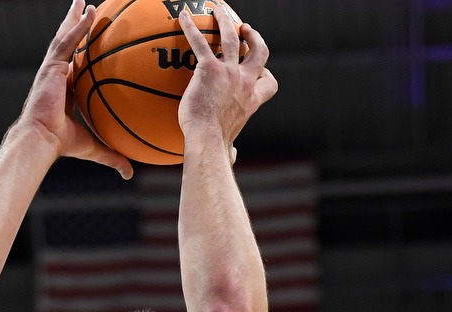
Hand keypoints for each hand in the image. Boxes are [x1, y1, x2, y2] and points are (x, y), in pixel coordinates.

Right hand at [13, 0, 133, 178]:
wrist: (43, 140)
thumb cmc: (62, 144)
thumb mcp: (94, 147)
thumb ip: (112, 155)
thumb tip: (130, 172)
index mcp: (65, 89)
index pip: (76, 65)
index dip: (83, 52)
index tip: (92, 41)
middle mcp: (58, 75)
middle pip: (68, 45)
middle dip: (75, 25)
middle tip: (86, 9)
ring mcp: (52, 69)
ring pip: (65, 37)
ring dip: (75, 18)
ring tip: (84, 2)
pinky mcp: (50, 66)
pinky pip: (66, 42)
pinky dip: (77, 27)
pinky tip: (88, 13)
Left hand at [178, 3, 274, 145]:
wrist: (207, 140)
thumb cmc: (215, 147)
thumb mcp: (229, 146)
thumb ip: (232, 149)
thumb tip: (233, 157)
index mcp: (251, 100)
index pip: (268, 83)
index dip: (266, 75)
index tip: (260, 71)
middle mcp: (245, 82)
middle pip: (259, 52)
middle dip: (254, 38)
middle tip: (245, 30)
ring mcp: (229, 72)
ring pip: (232, 37)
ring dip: (226, 21)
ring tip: (219, 10)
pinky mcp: (210, 68)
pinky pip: (200, 42)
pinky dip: (191, 27)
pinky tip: (183, 15)